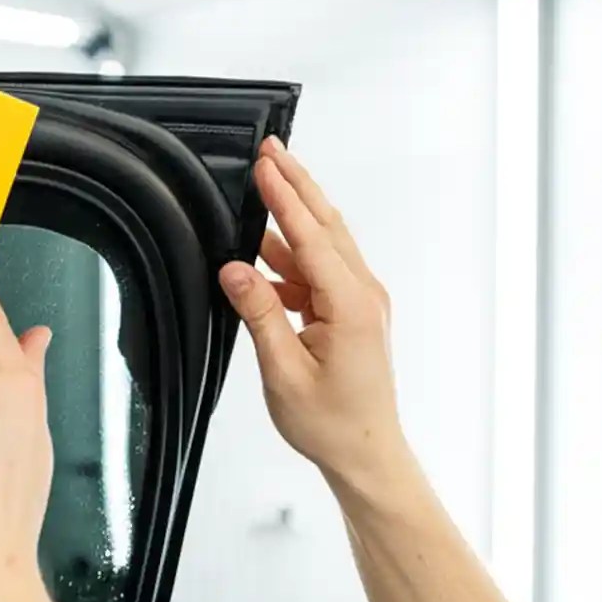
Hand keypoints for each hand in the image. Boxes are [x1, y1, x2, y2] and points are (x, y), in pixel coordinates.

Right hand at [219, 137, 403, 483]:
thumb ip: (259, 314)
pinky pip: (319, 271)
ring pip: (323, 245)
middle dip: (296, 185)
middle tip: (272, 148)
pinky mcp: (352, 312)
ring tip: (262, 187)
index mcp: (352, 306)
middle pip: (326, 226)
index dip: (285, 198)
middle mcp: (363, 295)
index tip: (266, 164)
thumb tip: (235, 270)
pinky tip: (263, 252)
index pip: (312, 237)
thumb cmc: (330, 424)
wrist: (366, 453)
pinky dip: (291, 256)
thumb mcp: (284, 371)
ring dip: (293, 217)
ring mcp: (361, 302)